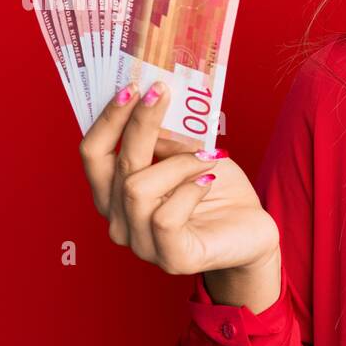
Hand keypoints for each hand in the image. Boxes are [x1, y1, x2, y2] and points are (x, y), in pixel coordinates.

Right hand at [79, 80, 279, 278]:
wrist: (252, 231)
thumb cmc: (215, 190)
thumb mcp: (187, 154)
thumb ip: (162, 137)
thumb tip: (149, 98)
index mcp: (115, 194)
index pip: (93, 153)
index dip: (108, 119)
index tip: (132, 87)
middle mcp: (120, 221)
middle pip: (116, 165)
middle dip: (139, 123)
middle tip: (162, 92)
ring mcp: (142, 245)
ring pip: (138, 188)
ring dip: (178, 163)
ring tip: (208, 156)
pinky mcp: (172, 258)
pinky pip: (165, 218)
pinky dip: (190, 191)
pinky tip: (208, 183)